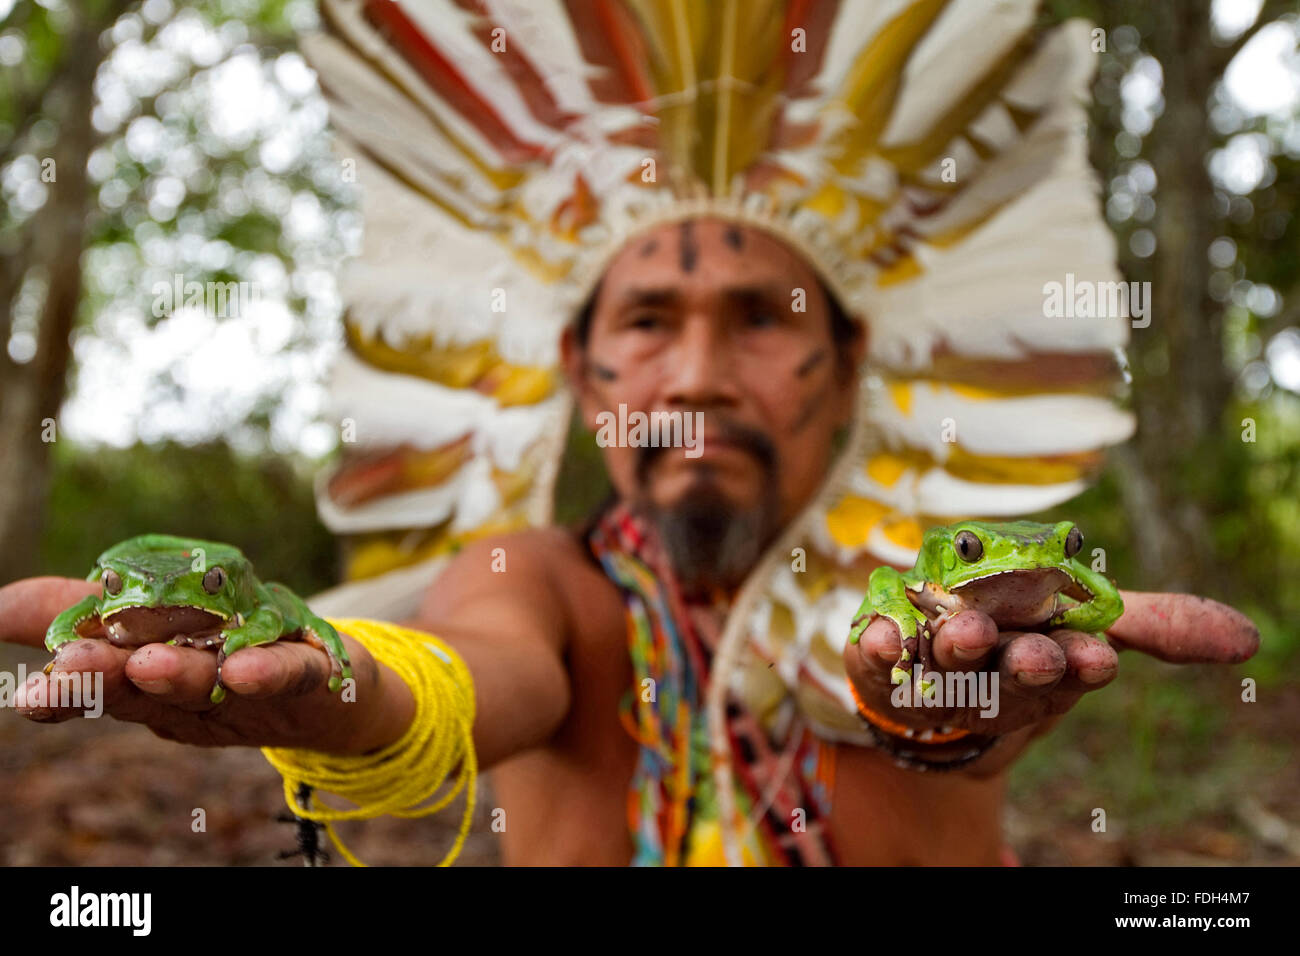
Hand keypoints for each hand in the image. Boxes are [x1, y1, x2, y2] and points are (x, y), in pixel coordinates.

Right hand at [0, 576, 409, 753]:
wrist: (340, 690)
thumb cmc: (231, 653)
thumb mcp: (155, 630)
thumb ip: (80, 613)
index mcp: (155, 675)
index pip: (103, 680)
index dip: (67, 685)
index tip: (26, 693)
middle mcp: (199, 685)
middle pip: (149, 682)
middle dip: (111, 676)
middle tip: (71, 668)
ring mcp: (255, 682)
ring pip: (212, 679)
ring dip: (180, 674)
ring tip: (149, 665)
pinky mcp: (312, 669)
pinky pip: (291, 670)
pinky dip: (268, 671)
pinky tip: (243, 670)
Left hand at [844, 589, 1259, 738]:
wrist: (926, 673)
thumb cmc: (1017, 635)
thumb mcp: (1085, 622)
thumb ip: (1152, 623)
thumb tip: (1246, 639)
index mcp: (1042, 668)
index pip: (1067, 672)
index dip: (1079, 667)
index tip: (1097, 660)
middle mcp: (987, 679)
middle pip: (1008, 678)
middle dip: (1022, 667)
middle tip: (1030, 653)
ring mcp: (929, 675)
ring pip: (945, 672)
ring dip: (953, 654)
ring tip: (958, 634)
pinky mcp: (876, 664)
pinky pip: (871, 659)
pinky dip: (872, 648)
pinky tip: (873, 635)